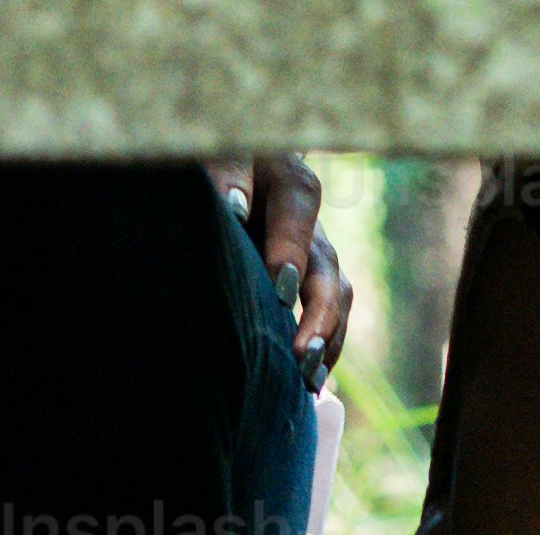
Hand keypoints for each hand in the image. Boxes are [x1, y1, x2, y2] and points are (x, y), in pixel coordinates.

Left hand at [222, 153, 354, 378]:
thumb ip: (224, 176)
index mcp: (284, 174)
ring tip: (309, 376)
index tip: (281, 288)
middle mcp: (305, 214)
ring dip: (326, 333)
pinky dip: (324, 343)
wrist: (211, 169)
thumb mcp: (211, 157)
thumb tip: (236, 209)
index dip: (291, 247)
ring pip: (335, 289)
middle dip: (318, 310)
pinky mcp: (307, 272)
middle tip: (302, 351)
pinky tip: (312, 382)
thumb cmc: (205, 163)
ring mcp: (310, 244)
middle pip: (326, 260)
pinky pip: (329, 310)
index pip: (296, 206)